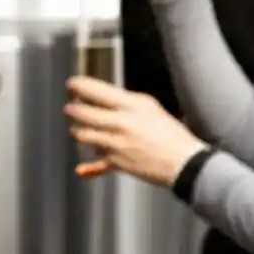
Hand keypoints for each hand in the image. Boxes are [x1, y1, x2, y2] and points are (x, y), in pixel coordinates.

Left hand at [64, 76, 208, 187]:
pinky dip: (88, 169)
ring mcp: (116, 144)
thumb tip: (104, 98)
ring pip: (83, 135)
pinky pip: (97, 165)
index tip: (71, 84)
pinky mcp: (117, 163)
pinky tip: (81, 169)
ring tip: (77, 129)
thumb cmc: (171, 133)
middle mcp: (120, 123)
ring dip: (78, 131)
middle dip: (72, 109)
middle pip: (82, 113)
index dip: (79, 86)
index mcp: (130, 105)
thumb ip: (126, 102)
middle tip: (69, 107)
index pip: (96, 90)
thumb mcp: (150, 107)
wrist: (183, 162)